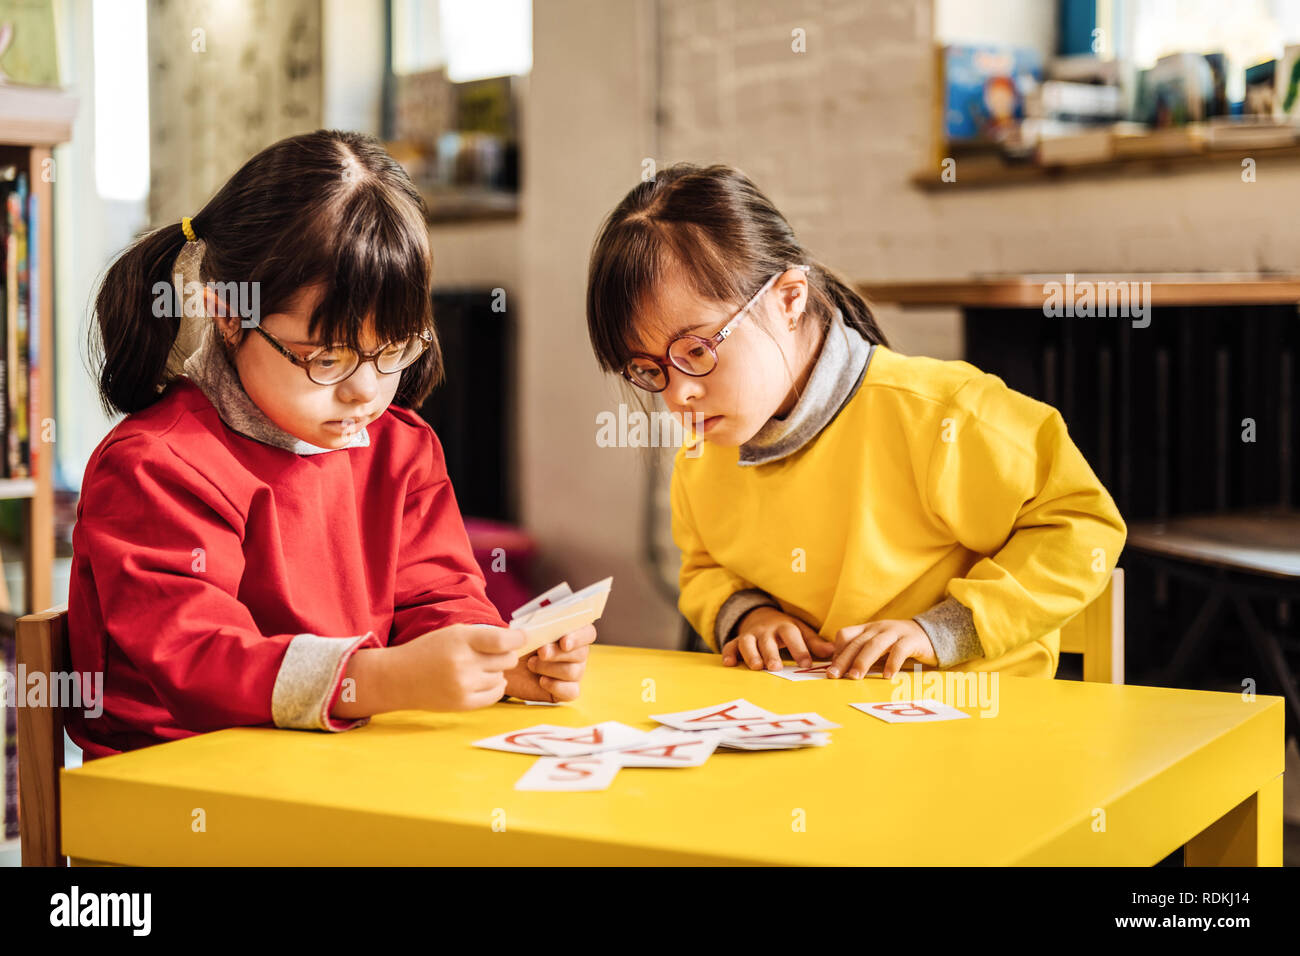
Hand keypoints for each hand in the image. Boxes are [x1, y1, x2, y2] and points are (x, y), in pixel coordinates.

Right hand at [391, 623, 524, 710]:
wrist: (398, 678)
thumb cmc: (428, 651)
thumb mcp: (453, 633)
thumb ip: (483, 635)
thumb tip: (517, 640)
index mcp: (460, 640)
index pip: (502, 640)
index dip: (518, 639)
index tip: (522, 637)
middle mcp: (463, 663)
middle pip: (508, 659)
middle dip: (506, 655)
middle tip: (492, 654)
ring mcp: (463, 686)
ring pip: (502, 677)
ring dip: (496, 672)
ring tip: (477, 668)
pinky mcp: (463, 704)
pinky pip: (496, 695)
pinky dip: (495, 687)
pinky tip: (484, 680)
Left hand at [504, 624, 597, 702]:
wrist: (506, 665)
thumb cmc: (520, 644)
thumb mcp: (528, 631)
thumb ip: (542, 627)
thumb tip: (547, 627)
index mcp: (572, 633)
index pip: (588, 633)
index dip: (579, 637)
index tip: (563, 642)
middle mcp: (577, 653)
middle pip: (582, 653)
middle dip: (559, 654)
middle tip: (540, 653)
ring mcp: (573, 672)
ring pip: (574, 672)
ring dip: (551, 668)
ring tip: (531, 664)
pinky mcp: (566, 691)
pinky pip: (572, 692)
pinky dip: (556, 686)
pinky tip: (542, 681)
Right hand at [722, 606, 835, 669]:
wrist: (762, 617)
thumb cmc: (786, 630)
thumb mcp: (801, 632)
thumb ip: (815, 643)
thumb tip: (834, 652)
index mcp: (785, 627)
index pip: (793, 636)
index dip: (800, 650)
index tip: (807, 664)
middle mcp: (766, 631)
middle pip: (768, 641)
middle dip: (771, 654)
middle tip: (776, 667)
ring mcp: (750, 635)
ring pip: (747, 643)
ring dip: (751, 654)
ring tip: (757, 667)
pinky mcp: (737, 642)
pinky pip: (730, 646)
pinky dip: (728, 654)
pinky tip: (729, 663)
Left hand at [826, 619, 937, 678]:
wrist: (933, 634)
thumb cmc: (900, 645)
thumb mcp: (879, 647)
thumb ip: (863, 655)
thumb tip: (842, 672)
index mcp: (868, 629)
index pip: (846, 635)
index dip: (837, 651)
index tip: (832, 669)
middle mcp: (879, 628)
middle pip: (857, 642)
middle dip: (844, 659)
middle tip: (833, 676)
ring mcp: (895, 632)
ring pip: (875, 644)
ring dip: (863, 661)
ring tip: (855, 677)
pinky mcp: (912, 639)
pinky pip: (900, 650)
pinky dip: (892, 663)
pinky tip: (887, 676)